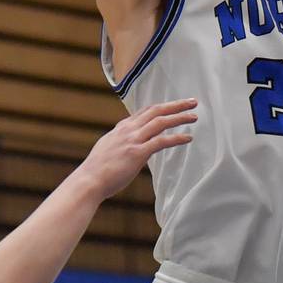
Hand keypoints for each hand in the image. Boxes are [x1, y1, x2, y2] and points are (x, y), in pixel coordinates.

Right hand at [81, 100, 197, 199]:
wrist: (88, 180)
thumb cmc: (97, 169)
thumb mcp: (108, 147)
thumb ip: (120, 141)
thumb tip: (127, 142)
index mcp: (121, 128)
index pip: (145, 111)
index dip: (162, 107)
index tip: (175, 105)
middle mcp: (128, 130)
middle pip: (156, 110)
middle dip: (175, 105)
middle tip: (192, 101)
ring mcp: (132, 140)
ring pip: (160, 122)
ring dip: (180, 117)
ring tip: (194, 116)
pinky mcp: (137, 153)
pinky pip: (161, 141)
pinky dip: (177, 138)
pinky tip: (188, 138)